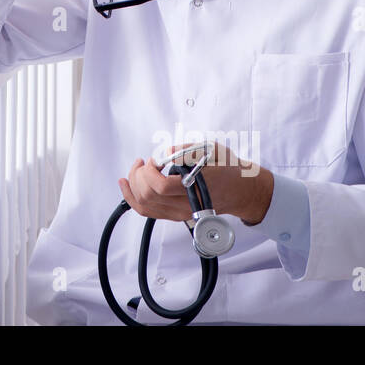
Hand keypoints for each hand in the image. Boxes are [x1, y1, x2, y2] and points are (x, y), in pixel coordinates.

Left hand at [118, 142, 272, 224]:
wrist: (239, 190)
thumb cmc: (226, 168)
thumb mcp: (212, 149)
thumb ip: (187, 150)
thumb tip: (165, 153)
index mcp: (198, 186)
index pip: (163, 186)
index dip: (150, 171)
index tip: (155, 159)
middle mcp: (188, 204)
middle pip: (149, 195)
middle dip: (139, 174)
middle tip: (145, 162)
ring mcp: (180, 213)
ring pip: (144, 204)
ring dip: (133, 184)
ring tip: (137, 168)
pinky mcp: (174, 215)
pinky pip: (147, 211)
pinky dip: (131, 197)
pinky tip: (126, 183)